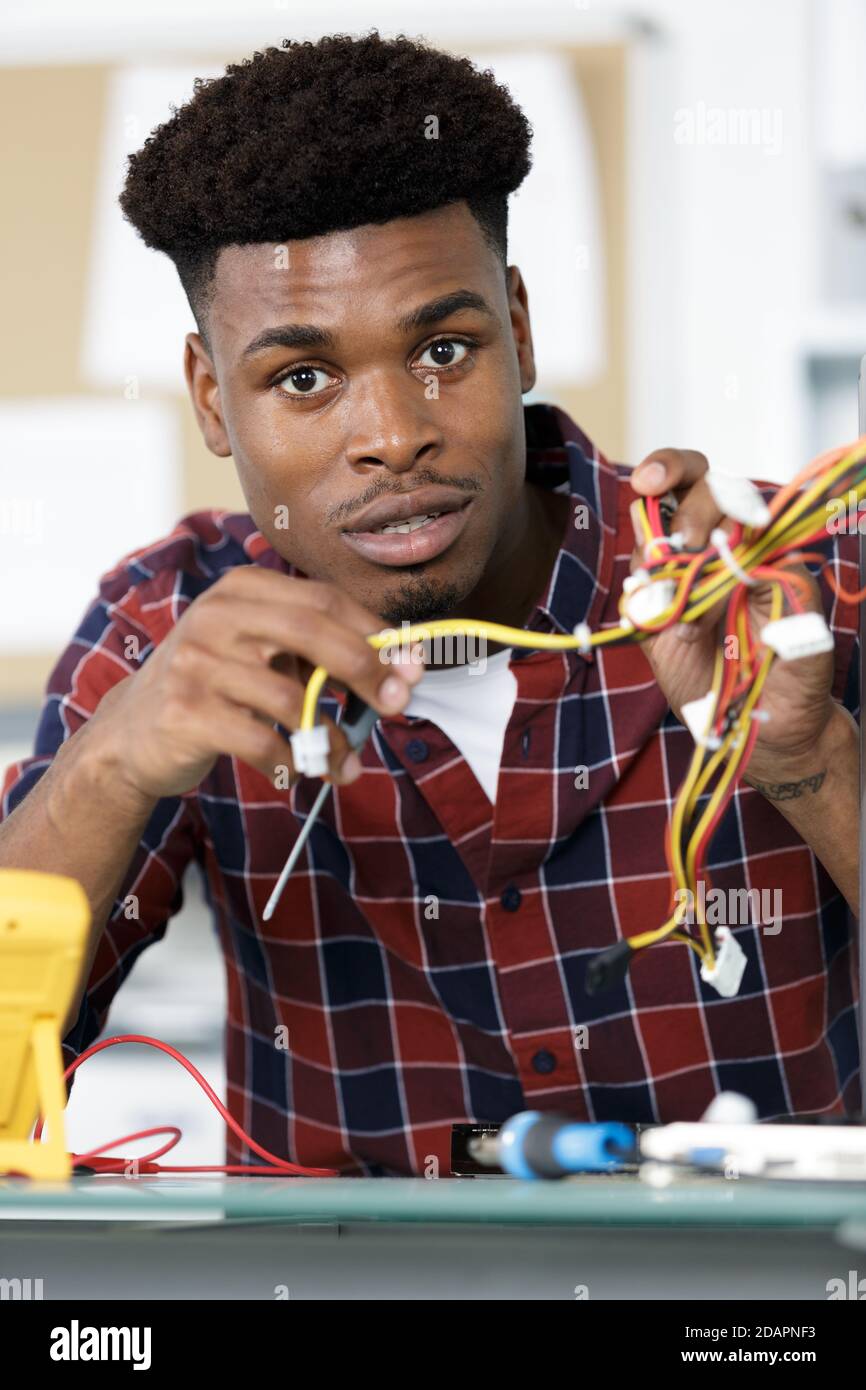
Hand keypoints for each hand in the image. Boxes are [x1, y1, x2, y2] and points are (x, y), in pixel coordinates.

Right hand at [86, 569, 421, 800]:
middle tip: (397, 704)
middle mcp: (216, 616)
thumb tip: (399, 674)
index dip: (376, 633)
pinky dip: (292, 762)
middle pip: (312, 632)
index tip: (413, 665)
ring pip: (291, 699)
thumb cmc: (217, 688)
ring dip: (332, 738)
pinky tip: (298, 769)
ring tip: (344, 760)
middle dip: (367, 671)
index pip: (325, 600)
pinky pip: (262, 741)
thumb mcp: (262, 654)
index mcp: (243, 590)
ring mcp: (196, 662)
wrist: (133, 732)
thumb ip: (320, 654)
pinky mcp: (186, 712)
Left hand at [628, 449, 836, 778]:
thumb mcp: (659, 641)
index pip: (678, 492)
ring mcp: (764, 560)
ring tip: (695, 568)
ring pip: (746, 509)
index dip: (664, 472)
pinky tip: (725, 601)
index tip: (645, 482)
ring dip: (716, 529)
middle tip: (679, 542)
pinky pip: (773, 557)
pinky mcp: (795, 583)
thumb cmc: (707, 681)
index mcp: (688, 551)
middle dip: (691, 500)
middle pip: (713, 486)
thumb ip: (650, 600)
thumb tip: (654, 564)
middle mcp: (727, 546)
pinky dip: (742, 574)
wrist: (753, 725)